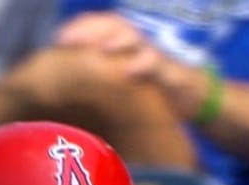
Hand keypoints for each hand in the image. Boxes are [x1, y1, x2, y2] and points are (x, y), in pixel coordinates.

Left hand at [54, 12, 170, 83]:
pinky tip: (130, 69)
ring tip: (101, 47)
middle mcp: (135, 45)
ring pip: (134, 37)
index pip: (99, 26)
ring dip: (117, 39)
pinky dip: (144, 63)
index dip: (79, 28)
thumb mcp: (119, 85)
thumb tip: (63, 93)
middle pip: (112, 26)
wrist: (190, 94)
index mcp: (122, 45)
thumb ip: (96, 83)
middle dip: (89, 30)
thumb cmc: (148, 89)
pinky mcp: (171, 71)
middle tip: (67, 40)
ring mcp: (152, 55)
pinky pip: (158, 62)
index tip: (58, 39)